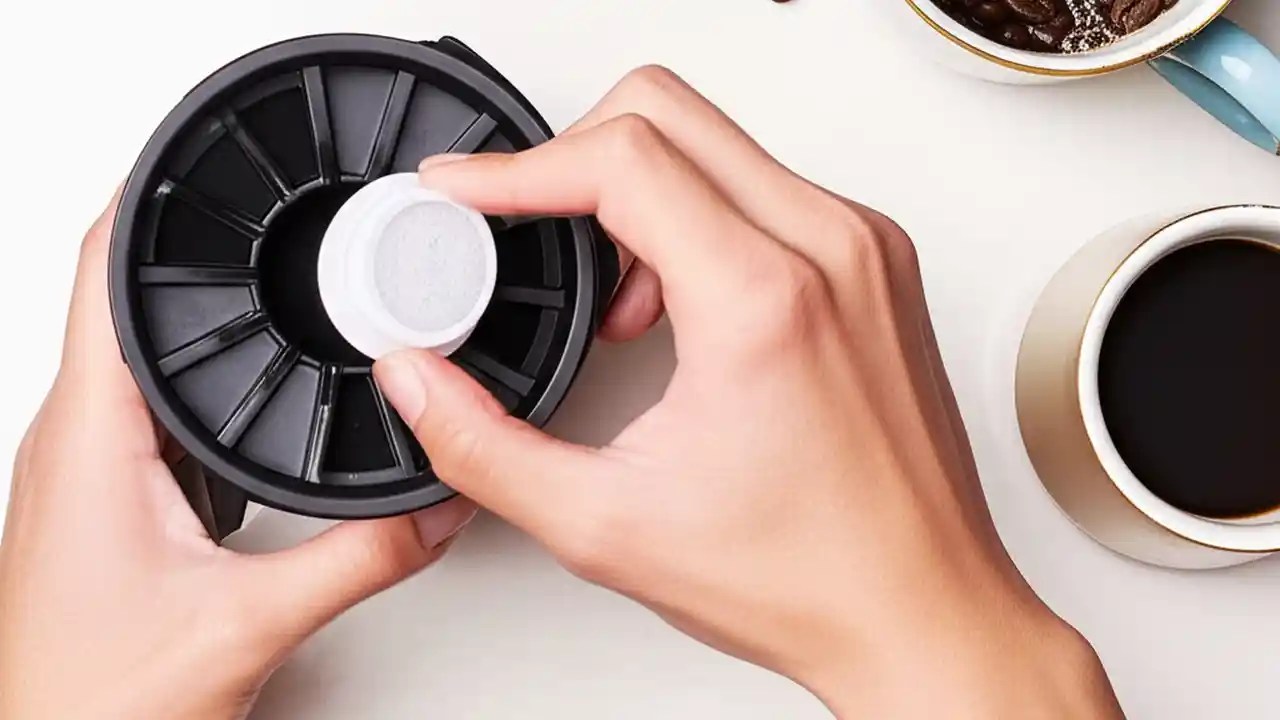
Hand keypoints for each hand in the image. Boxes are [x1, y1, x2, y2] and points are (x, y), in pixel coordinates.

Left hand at [0, 195, 475, 719]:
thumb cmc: (92, 705)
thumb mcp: (246, 625)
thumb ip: (357, 559)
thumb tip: (436, 506)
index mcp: (92, 438)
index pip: (103, 273)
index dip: (149, 199)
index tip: (206, 162)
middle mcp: (77, 440)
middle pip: (120, 295)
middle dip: (191, 240)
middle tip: (267, 208)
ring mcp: (88, 468)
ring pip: (135, 351)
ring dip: (195, 308)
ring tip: (269, 273)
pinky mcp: (110, 497)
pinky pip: (149, 405)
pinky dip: (198, 372)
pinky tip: (247, 384)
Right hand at [374, 67, 1124, 718]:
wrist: (918, 609)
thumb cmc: (808, 576)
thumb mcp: (607, 524)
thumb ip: (482, 444)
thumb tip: (418, 381)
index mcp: (764, 297)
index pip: (620, 158)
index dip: (517, 167)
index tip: (465, 190)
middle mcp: (830, 248)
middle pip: (668, 111)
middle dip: (571, 154)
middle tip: (525, 224)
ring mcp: (864, 249)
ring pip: (718, 141)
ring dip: (638, 192)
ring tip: (616, 303)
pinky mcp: (876, 264)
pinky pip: (765, 186)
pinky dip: (698, 216)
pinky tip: (676, 305)